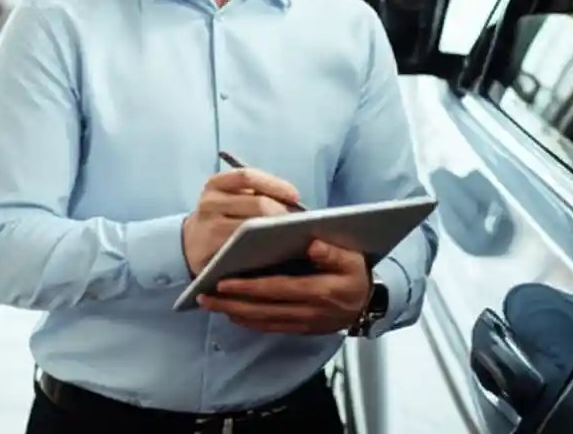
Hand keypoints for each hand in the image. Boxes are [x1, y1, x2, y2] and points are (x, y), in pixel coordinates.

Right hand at [181, 168, 300, 275]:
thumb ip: (256, 195)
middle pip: (256, 204)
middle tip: (301, 223)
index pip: (247, 176)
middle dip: (282, 213)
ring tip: (294, 237)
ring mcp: (208, 228)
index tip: (295, 195)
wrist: (193, 243)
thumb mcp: (232, 199)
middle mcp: (209, 202)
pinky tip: (276, 252)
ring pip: (251, 228)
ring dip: (277, 232)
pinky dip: (262, 249)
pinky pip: (242, 249)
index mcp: (217, 184)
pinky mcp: (209, 251)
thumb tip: (295, 203)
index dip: (274, 184)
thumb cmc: (224, 218)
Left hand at [197, 241, 370, 334]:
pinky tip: (232, 314)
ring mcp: (304, 323)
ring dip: (235, 314)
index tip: (223, 281)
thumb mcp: (352, 257)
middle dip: (231, 303)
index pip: (277, 289)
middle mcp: (309, 311)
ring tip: (210, 304)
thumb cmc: (355, 273)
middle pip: (263, 309)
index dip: (248, 287)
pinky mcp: (301, 329)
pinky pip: (271, 328)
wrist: (368, 303)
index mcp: (319, 291)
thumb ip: (332, 251)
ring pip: (263, 321)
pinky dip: (249, 322)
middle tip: (204, 296)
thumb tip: (311, 243)